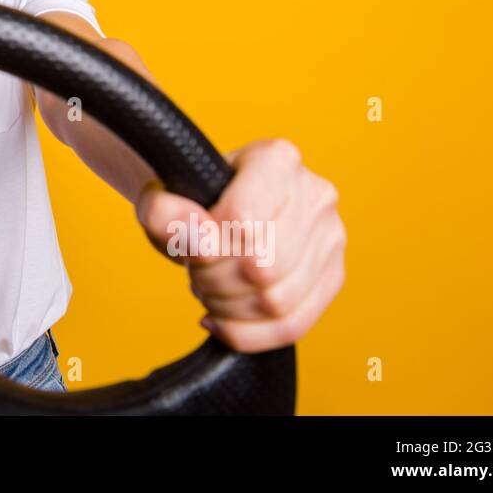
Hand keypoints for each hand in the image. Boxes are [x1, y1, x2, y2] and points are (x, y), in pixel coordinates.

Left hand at [134, 137, 345, 351]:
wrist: (210, 207)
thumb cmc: (189, 201)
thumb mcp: (161, 199)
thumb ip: (162, 212)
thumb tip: (198, 239)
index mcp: (276, 158)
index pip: (244, 220)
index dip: (207, 245)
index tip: (188, 243)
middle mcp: (315, 193)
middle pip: (263, 267)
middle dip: (214, 280)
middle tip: (196, 271)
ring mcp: (331, 236)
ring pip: (279, 301)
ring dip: (229, 308)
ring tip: (210, 289)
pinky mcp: (332, 276)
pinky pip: (294, 325)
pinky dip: (248, 334)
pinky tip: (222, 319)